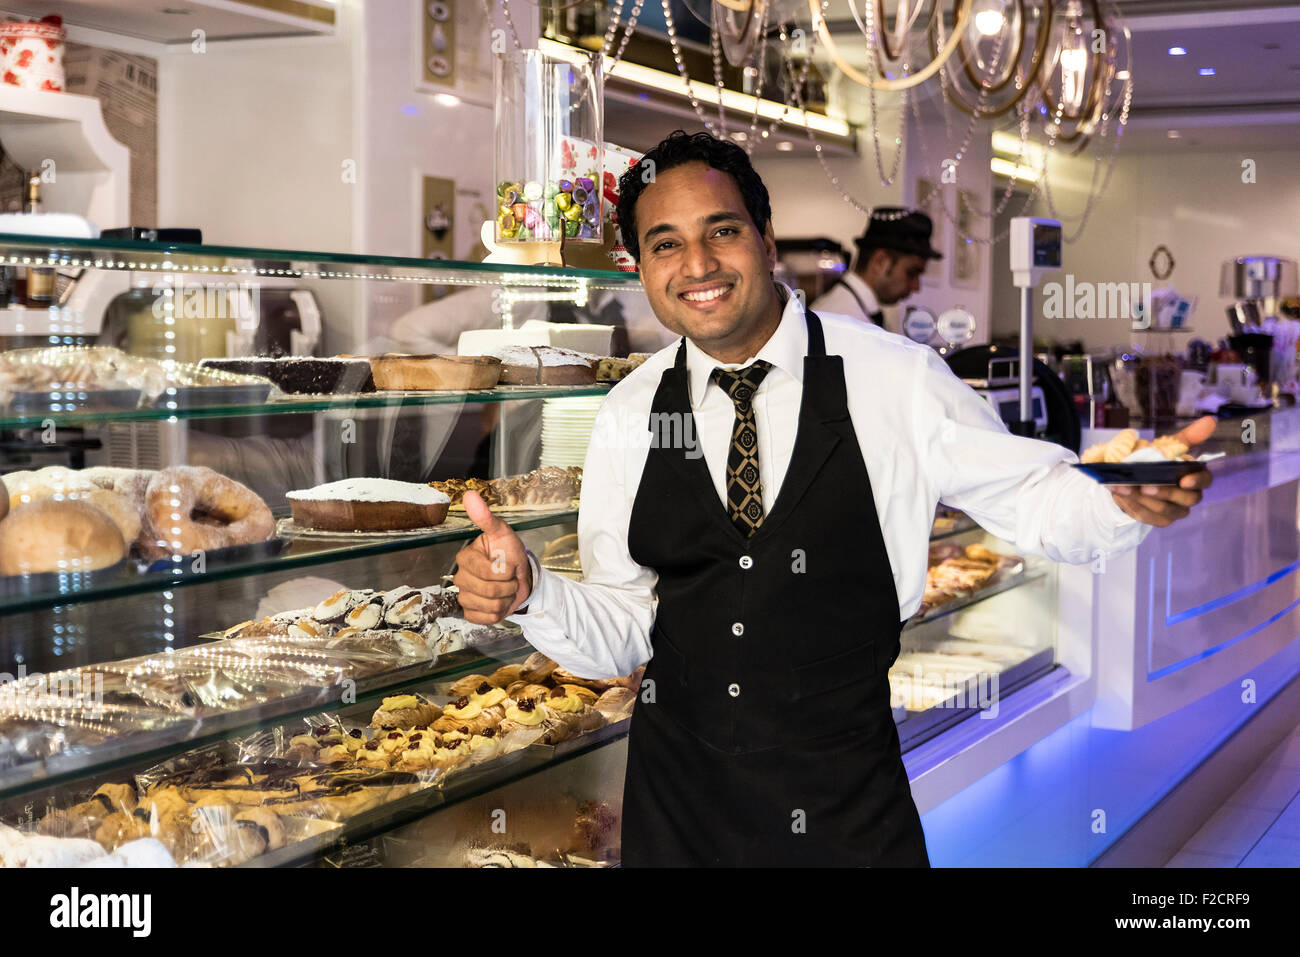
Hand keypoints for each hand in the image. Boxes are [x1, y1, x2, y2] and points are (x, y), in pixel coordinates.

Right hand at [452, 491, 532, 622]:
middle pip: (488, 590)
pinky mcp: (471, 613)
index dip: (505, 571)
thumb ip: (486, 518)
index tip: (509, 564)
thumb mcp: (502, 533)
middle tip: (509, 578)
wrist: (520, 576)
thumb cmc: (510, 553)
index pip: (486, 571)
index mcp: (466, 558)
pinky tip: (500, 602)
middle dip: (508, 585)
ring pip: (489, 606)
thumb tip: (470, 495)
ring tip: (506, 589)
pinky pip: (487, 618)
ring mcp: (464, 596)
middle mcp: (461, 577)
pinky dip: (500, 612)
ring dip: (506, 598)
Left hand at [1109, 416, 1215, 526]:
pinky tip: (1119, 495)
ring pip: (1164, 510)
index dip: (1197, 481)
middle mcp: (1189, 496)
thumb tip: (1210, 421)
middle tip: (1144, 485)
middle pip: (1186, 499)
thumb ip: (1187, 437)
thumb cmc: (1156, 462)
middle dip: (1164, 492)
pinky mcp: (1158, 520)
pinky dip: (1132, 505)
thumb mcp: (1168, 447)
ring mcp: (1175, 510)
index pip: (1205, 481)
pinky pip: (1147, 516)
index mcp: (1195, 477)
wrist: (1134, 478)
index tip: (1184, 480)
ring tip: (1123, 487)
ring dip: (1142, 499)